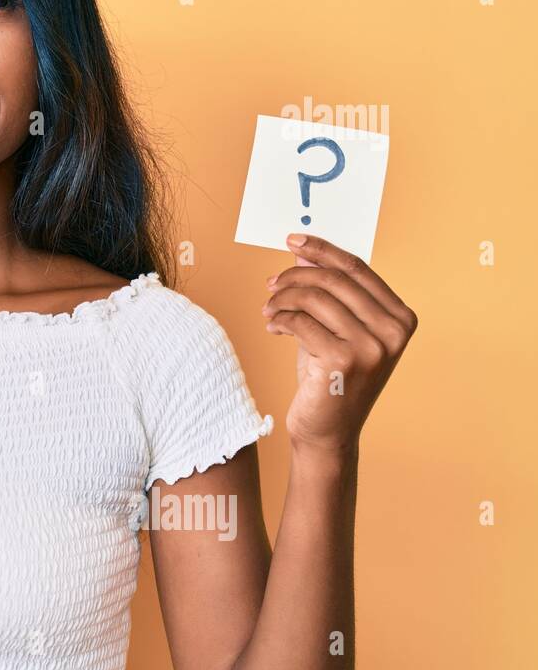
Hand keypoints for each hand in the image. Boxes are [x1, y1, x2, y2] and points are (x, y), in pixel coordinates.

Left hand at [261, 233, 417, 454]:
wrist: (326, 430)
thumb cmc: (329, 376)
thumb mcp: (333, 328)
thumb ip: (327, 292)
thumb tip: (302, 251)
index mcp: (401, 317)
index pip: (358, 268)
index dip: (322, 249)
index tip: (293, 240)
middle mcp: (394, 331)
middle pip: (334, 280)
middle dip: (294, 276)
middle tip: (270, 284)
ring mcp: (373, 347)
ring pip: (315, 298)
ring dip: (282, 298)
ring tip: (269, 309)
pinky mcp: (345, 361)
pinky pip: (301, 322)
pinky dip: (280, 318)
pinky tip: (272, 326)